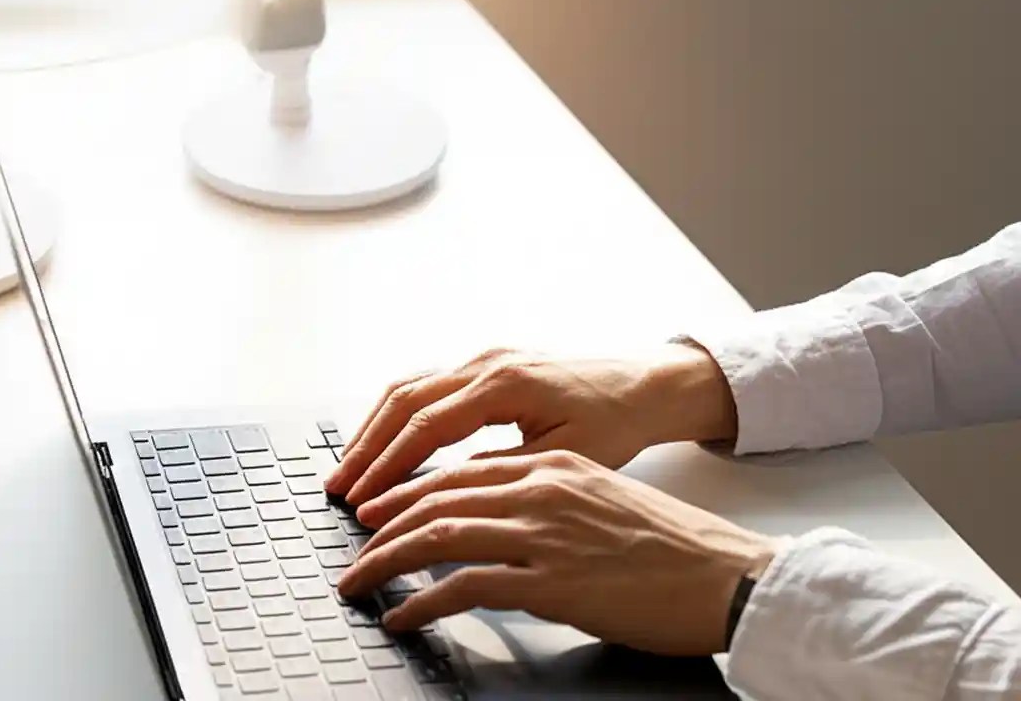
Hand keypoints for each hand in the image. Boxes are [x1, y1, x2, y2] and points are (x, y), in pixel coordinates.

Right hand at [325, 344, 735, 505]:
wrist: (644, 386)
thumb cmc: (616, 422)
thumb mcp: (563, 456)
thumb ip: (500, 471)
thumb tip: (444, 492)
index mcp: (505, 383)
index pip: (427, 427)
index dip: (389, 467)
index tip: (364, 500)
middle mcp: (486, 363)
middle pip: (403, 401)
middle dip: (366, 447)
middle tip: (338, 487)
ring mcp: (482, 359)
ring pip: (408, 388)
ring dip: (373, 429)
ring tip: (348, 469)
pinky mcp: (485, 366)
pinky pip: (425, 386)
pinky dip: (396, 416)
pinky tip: (382, 444)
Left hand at [337, 451, 775, 655]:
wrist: (728, 577)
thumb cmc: (672, 547)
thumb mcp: (602, 501)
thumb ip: (546, 499)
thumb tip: (495, 514)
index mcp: (553, 465)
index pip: (458, 472)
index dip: (407, 494)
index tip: (377, 514)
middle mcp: (541, 489)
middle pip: (436, 499)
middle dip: (383, 528)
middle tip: (354, 552)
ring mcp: (543, 533)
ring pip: (437, 536)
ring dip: (386, 563)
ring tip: (359, 584)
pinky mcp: (549, 581)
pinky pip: (463, 587)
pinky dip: (422, 603)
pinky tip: (403, 618)